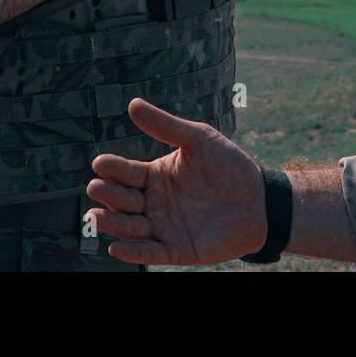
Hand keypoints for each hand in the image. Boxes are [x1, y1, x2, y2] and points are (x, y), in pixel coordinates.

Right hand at [86, 98, 266, 264]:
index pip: (125, 172)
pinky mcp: (176, 249)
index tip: (100, 163)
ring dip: (112, 224)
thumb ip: (166, 126)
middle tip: (97, 188)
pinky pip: (149, 252)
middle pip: (121, 200)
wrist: (259, 200)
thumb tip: (133, 103)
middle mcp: (152, 202)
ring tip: (96, 218)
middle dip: (107, 194)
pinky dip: (132, 252)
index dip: (112, 168)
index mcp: (154, 175)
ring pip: (129, 228)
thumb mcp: (199, 140)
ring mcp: (162, 226)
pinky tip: (116, 248)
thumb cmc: (229, 167)